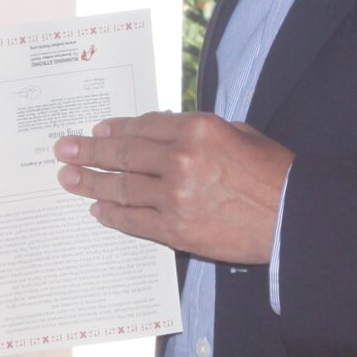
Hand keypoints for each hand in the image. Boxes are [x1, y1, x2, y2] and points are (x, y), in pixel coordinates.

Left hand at [54, 112, 293, 264]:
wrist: (292, 218)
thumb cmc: (273, 173)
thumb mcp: (238, 133)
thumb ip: (198, 131)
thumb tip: (163, 131)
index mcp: (197, 129)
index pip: (143, 126)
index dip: (116, 129)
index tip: (97, 131)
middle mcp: (180, 160)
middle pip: (123, 154)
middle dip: (89, 152)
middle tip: (63, 150)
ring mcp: (175, 197)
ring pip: (122, 188)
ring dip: (91, 182)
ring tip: (68, 179)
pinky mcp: (176, 230)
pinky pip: (134, 221)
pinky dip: (113, 215)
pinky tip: (98, 210)